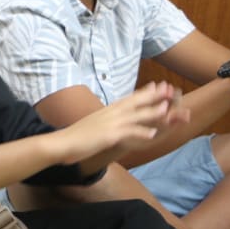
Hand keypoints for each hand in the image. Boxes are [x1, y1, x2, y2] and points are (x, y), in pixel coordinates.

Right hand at [59, 81, 189, 162]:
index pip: (129, 98)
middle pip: (135, 102)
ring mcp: (109, 124)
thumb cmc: (74, 136)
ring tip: (167, 109)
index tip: (156, 85)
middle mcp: (110, 114)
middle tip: (169, 89)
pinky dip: (140, 132)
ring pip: (135, 116)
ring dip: (151, 112)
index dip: (144, 92)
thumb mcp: (92, 124)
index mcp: (107, 111)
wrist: (60, 143)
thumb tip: (107, 121)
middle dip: (153, 96)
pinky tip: (152, 134)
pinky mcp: (108, 136)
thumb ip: (103, 121)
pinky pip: (127, 133)